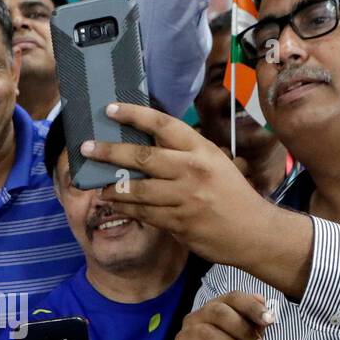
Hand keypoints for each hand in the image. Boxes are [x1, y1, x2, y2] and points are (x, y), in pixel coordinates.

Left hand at [82, 103, 265, 263]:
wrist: (253, 232)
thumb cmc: (231, 194)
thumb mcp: (214, 163)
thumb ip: (184, 153)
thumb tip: (147, 142)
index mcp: (201, 149)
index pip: (163, 124)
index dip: (134, 114)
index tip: (110, 108)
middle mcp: (192, 170)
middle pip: (142, 157)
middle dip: (109, 152)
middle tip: (86, 148)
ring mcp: (184, 198)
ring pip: (138, 189)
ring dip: (113, 188)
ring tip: (98, 186)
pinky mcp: (178, 223)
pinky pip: (144, 213)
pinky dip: (126, 208)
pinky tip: (115, 205)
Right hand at [172, 292, 273, 339]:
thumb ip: (256, 325)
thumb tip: (263, 302)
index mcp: (214, 310)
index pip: (232, 297)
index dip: (251, 306)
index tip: (269, 320)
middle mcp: (196, 319)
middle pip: (218, 311)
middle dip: (242, 328)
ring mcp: (184, 339)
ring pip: (207, 332)